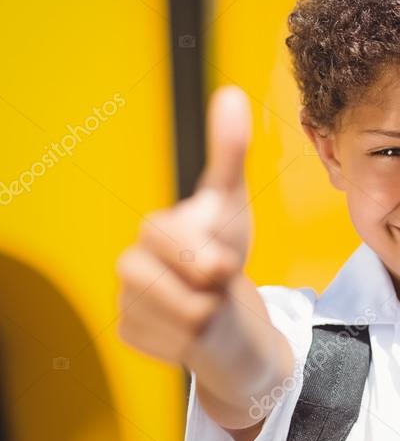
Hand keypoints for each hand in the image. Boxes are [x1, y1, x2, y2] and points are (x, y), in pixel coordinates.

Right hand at [116, 86, 253, 363]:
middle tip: (218, 284)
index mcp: (153, 230)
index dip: (201, 254)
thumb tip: (231, 94)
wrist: (228, 308)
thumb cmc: (226, 250)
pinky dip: (195, 341)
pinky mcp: (129, 335)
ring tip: (207, 304)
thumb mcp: (233, 202)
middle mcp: (130, 264)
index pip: (166, 237)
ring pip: (175, 321)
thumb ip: (229, 150)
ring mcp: (126, 301)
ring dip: (206, 317)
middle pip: (163, 284)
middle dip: (205, 289)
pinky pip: (173, 346)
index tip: (224, 264)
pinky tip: (195, 329)